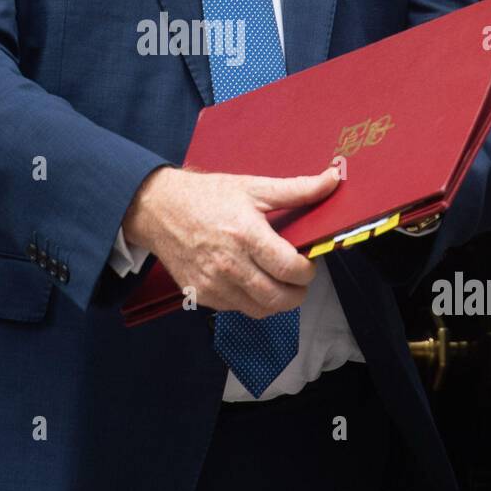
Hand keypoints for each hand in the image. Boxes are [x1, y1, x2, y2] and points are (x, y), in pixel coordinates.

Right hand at [123, 165, 341, 319]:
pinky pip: (237, 310)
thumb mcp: (252, 186)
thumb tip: (332, 180)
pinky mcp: (201, 295)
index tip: (307, 262)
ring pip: (260, 311)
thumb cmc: (206, 195)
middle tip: (298, 278)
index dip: (307, 271)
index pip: (290, 269)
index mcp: (245, 234)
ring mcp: (213, 283)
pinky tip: (250, 281)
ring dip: (276, 301)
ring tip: (277, 281)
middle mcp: (229, 264)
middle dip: (298, 292)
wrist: (157, 209)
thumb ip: (296, 189)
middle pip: (279, 299)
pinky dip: (251, 301)